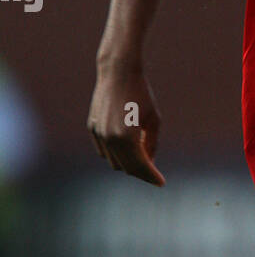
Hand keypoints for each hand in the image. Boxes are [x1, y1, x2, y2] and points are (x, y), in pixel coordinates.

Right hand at [88, 66, 164, 185]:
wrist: (117, 73)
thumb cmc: (141, 94)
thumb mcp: (154, 120)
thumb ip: (152, 143)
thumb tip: (149, 162)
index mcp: (127, 137)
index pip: (140, 166)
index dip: (152, 176)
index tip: (161, 182)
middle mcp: (109, 138)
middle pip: (126, 168)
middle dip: (141, 172)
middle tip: (153, 173)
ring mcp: (98, 133)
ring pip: (113, 162)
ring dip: (127, 163)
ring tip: (142, 157)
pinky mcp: (92, 128)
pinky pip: (104, 151)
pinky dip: (115, 154)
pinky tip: (126, 149)